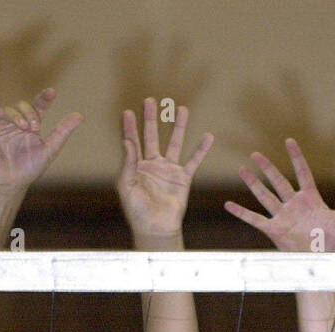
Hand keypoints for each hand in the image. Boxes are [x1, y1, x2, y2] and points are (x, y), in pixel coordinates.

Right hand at [0, 88, 82, 192]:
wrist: (9, 185)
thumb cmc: (28, 169)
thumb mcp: (49, 150)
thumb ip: (62, 132)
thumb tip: (81, 115)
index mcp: (30, 124)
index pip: (38, 106)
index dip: (44, 98)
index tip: (52, 92)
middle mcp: (15, 122)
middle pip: (22, 106)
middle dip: (30, 113)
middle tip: (36, 127)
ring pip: (7, 110)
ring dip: (17, 116)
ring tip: (25, 128)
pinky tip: (5, 122)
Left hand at [117, 97, 213, 243]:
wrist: (156, 228)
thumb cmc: (137, 210)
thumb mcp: (126, 187)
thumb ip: (127, 164)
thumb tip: (127, 142)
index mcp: (136, 166)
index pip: (132, 142)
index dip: (129, 127)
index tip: (127, 112)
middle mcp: (152, 164)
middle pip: (151, 136)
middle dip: (150, 118)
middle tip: (150, 100)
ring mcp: (168, 170)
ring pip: (174, 142)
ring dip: (178, 126)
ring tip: (182, 109)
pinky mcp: (183, 178)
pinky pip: (193, 160)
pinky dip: (201, 149)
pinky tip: (207, 137)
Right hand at [225, 138, 334, 252]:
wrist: (322, 263)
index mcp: (310, 199)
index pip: (302, 173)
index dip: (296, 157)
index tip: (288, 141)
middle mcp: (294, 206)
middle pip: (278, 181)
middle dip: (267, 167)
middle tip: (255, 154)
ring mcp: (282, 217)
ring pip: (265, 196)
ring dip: (253, 184)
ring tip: (242, 170)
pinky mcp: (273, 230)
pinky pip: (254, 219)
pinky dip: (241, 213)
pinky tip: (228, 205)